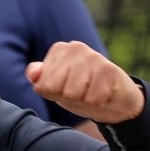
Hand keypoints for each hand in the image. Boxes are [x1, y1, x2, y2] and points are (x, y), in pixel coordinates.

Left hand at [26, 41, 144, 123]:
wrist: (116, 99)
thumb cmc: (81, 91)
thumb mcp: (55, 87)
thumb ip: (40, 80)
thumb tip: (33, 75)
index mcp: (59, 50)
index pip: (43, 85)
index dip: (55, 94)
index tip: (66, 88)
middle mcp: (75, 47)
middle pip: (58, 89)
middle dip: (69, 97)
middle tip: (81, 92)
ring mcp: (93, 56)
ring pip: (74, 94)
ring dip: (83, 100)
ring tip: (91, 91)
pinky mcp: (109, 69)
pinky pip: (92, 99)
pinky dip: (97, 103)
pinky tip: (104, 93)